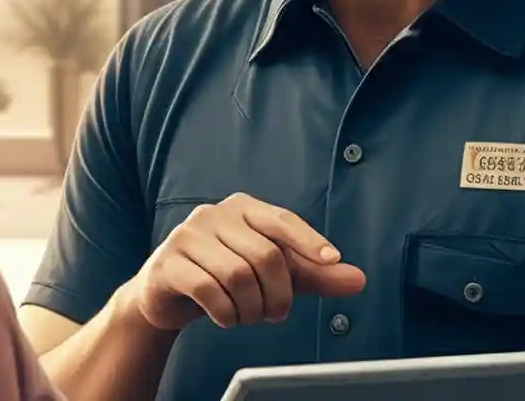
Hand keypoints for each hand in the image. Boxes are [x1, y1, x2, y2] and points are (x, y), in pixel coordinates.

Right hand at [129, 192, 366, 330]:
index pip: (282, 220)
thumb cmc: (225, 274)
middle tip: (275, 314)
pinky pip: (207, 291)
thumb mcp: (273, 274)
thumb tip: (358, 279)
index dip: (309, 241)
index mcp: (242, 208)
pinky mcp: (168, 263)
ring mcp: (187, 236)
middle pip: (264, 255)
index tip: (331, 260)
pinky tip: (226, 317)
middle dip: (278, 294)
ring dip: (251, 308)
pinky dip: (225, 313)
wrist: (166, 294)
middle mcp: (213, 215)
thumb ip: (313, 274)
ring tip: (248, 315)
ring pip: (237, 276)